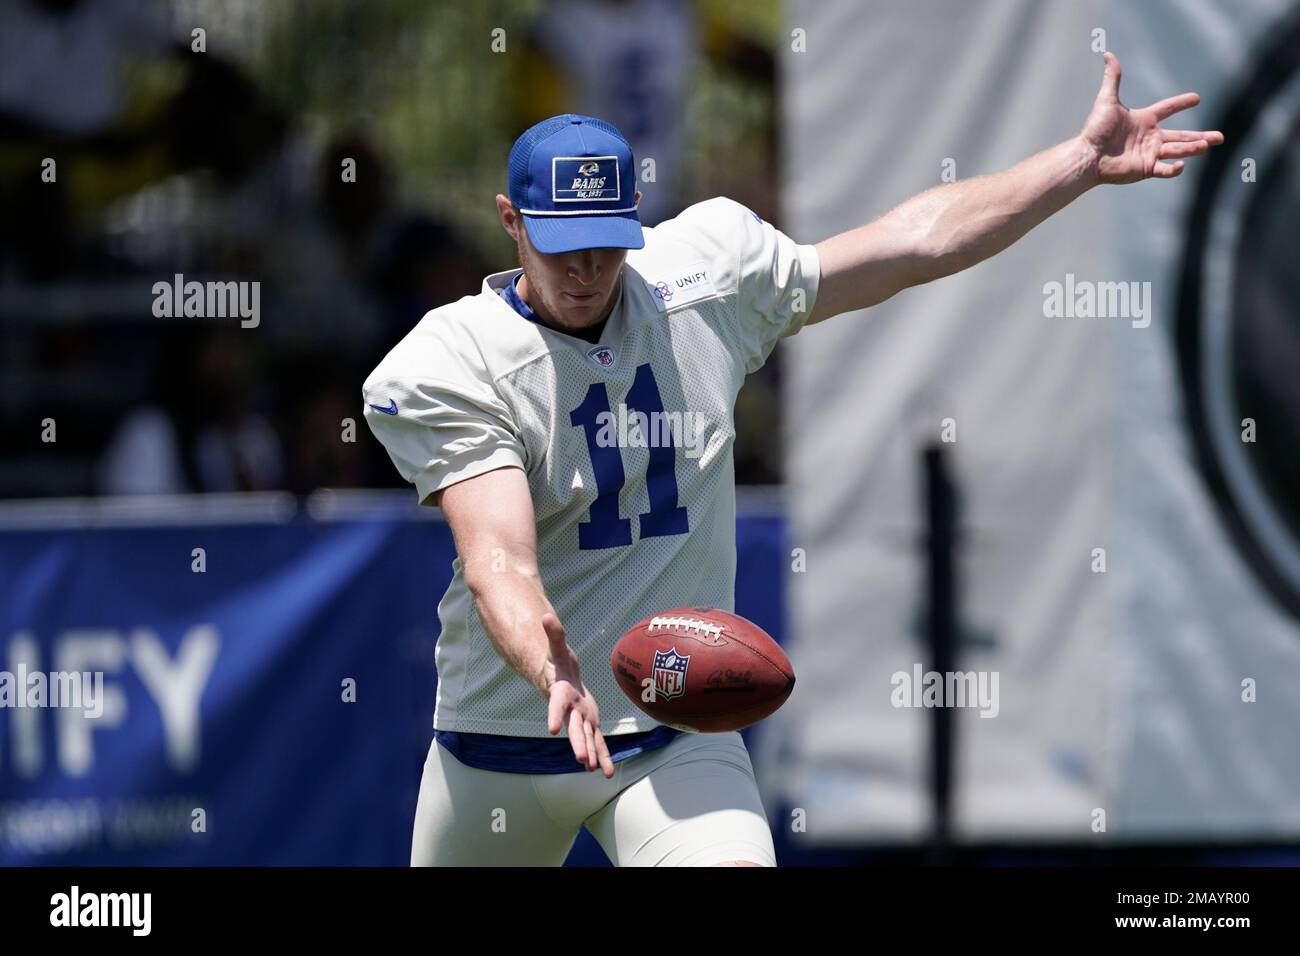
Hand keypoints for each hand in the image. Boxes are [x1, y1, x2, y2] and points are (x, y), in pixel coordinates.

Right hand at [539, 613, 614, 777]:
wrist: (558, 678)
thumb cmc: (557, 661)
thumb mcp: (557, 647)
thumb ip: (553, 633)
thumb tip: (545, 616)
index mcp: (561, 693)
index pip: (557, 704)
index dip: (555, 715)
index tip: (553, 729)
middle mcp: (569, 710)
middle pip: (574, 728)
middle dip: (578, 743)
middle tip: (582, 759)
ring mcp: (579, 718)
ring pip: (586, 738)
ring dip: (591, 754)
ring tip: (596, 771)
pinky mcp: (588, 722)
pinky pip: (596, 741)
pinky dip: (602, 756)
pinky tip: (608, 773)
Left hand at [1079, 52, 1223, 184]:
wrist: (1087, 155)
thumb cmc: (1095, 129)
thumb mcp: (1107, 101)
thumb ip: (1113, 78)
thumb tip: (1107, 54)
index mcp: (1144, 119)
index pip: (1167, 109)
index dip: (1181, 103)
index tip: (1196, 98)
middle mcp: (1150, 137)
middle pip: (1181, 136)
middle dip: (1200, 137)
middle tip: (1220, 137)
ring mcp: (1149, 154)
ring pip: (1177, 150)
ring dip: (1193, 148)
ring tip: (1208, 144)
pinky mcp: (1145, 169)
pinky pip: (1164, 170)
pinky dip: (1174, 169)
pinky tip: (1182, 164)